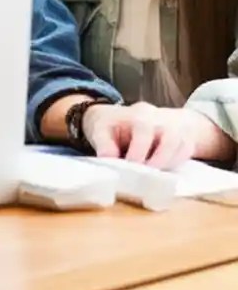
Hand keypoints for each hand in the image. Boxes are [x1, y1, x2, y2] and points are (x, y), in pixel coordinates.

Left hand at [82, 102, 217, 169]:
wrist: (137, 118)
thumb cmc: (116, 126)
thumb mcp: (102, 128)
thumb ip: (103, 143)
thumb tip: (108, 159)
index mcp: (139, 113)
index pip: (143, 128)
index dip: (138, 150)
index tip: (130, 166)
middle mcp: (161, 118)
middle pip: (169, 138)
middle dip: (157, 160)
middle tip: (144, 176)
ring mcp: (176, 127)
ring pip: (182, 146)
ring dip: (168, 164)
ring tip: (152, 177)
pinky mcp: (185, 138)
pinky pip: (187, 152)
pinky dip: (176, 164)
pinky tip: (162, 173)